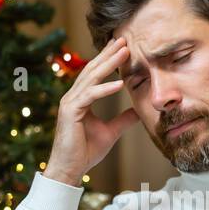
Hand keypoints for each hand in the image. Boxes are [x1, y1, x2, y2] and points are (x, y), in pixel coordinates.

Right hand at [42, 36, 140, 186]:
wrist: (71, 170)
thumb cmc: (85, 152)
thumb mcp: (111, 132)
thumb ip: (123, 119)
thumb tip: (138, 111)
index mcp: (81, 99)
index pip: (96, 74)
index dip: (109, 59)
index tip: (124, 46)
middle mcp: (73, 97)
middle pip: (92, 69)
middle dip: (109, 54)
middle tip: (125, 39)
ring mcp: (70, 103)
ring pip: (91, 78)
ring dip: (109, 64)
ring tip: (125, 51)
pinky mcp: (70, 112)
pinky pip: (90, 96)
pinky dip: (105, 89)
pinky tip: (119, 83)